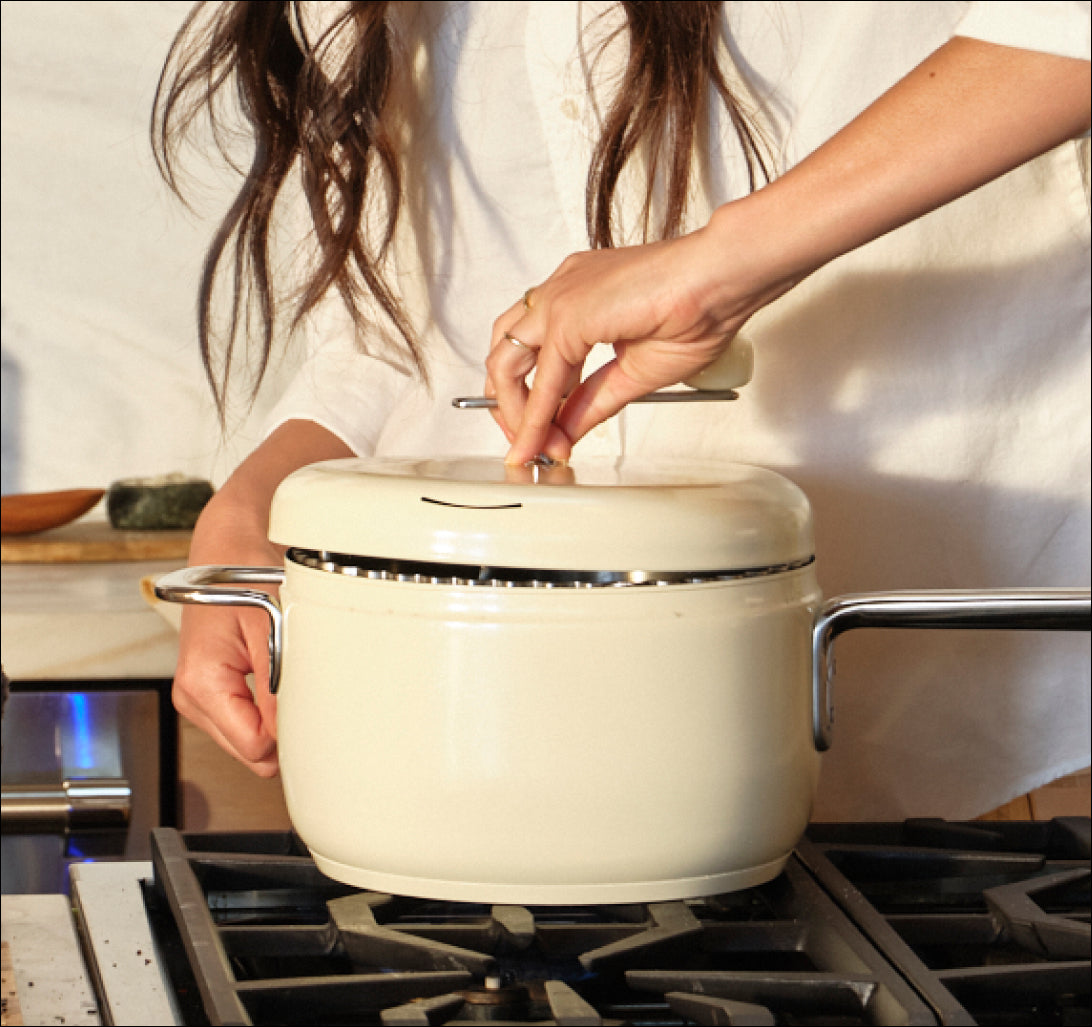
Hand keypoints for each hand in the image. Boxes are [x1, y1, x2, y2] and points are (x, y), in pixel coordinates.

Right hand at [173, 490, 283, 775]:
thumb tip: (288, 734)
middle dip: (283, 729)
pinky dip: (269, 708)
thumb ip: (277, 685)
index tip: (313, 708)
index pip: (254, 747)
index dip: (289, 734)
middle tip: (308, 692)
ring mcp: (199, 696)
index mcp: (201, 683)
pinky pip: (247, 722)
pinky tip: (278, 681)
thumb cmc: (243, 572)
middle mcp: (193, 696)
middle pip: (251, 752)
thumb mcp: (271, 624)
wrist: (226, 545)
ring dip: (276, 717)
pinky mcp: (211, 691)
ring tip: (288, 676)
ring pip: (251, 741)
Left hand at [486, 37, 1089, 465]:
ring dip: (519, 404)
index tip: (531, 435)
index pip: (541, 341)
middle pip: (514, 339)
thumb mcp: (662, 349)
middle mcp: (573, 282)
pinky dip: (537, 399)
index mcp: (592, 293)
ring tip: (533, 451)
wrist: (756, 256)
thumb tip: (594, 419)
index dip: (528, 390)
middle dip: (509, 397)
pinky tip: (544, 436)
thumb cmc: (725, 291)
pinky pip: (545, 358)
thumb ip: (617, 382)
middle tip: (523, 448)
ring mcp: (575, 284)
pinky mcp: (588, 295)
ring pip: (518, 348)